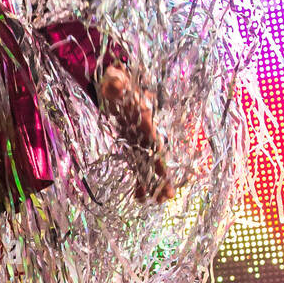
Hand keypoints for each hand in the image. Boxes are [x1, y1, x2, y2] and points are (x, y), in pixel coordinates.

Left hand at [99, 64, 174, 203]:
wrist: (115, 86)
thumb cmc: (116, 83)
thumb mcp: (114, 81)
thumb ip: (115, 82)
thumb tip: (115, 80)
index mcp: (144, 121)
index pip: (152, 139)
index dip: (157, 153)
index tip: (161, 167)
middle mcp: (145, 134)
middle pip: (156, 158)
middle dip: (162, 176)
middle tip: (169, 196)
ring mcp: (139, 142)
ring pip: (148, 167)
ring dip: (153, 184)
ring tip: (157, 203)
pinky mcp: (131, 147)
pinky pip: (137, 167)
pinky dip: (140, 183)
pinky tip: (139, 198)